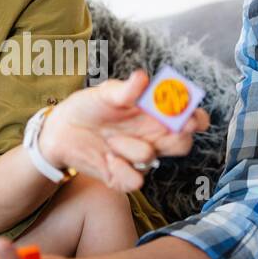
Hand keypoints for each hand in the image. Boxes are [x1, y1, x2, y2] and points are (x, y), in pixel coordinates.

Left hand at [39, 70, 210, 191]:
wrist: (61, 130)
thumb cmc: (89, 107)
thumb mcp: (105, 93)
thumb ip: (126, 89)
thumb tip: (142, 78)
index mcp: (156, 115)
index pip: (188, 119)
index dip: (196, 119)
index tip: (192, 117)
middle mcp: (152, 137)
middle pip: (181, 144)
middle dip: (178, 137)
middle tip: (166, 128)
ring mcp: (138, 158)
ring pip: (151, 157)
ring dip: (129, 147)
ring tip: (109, 138)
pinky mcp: (123, 177)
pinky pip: (134, 181)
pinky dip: (120, 169)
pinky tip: (106, 158)